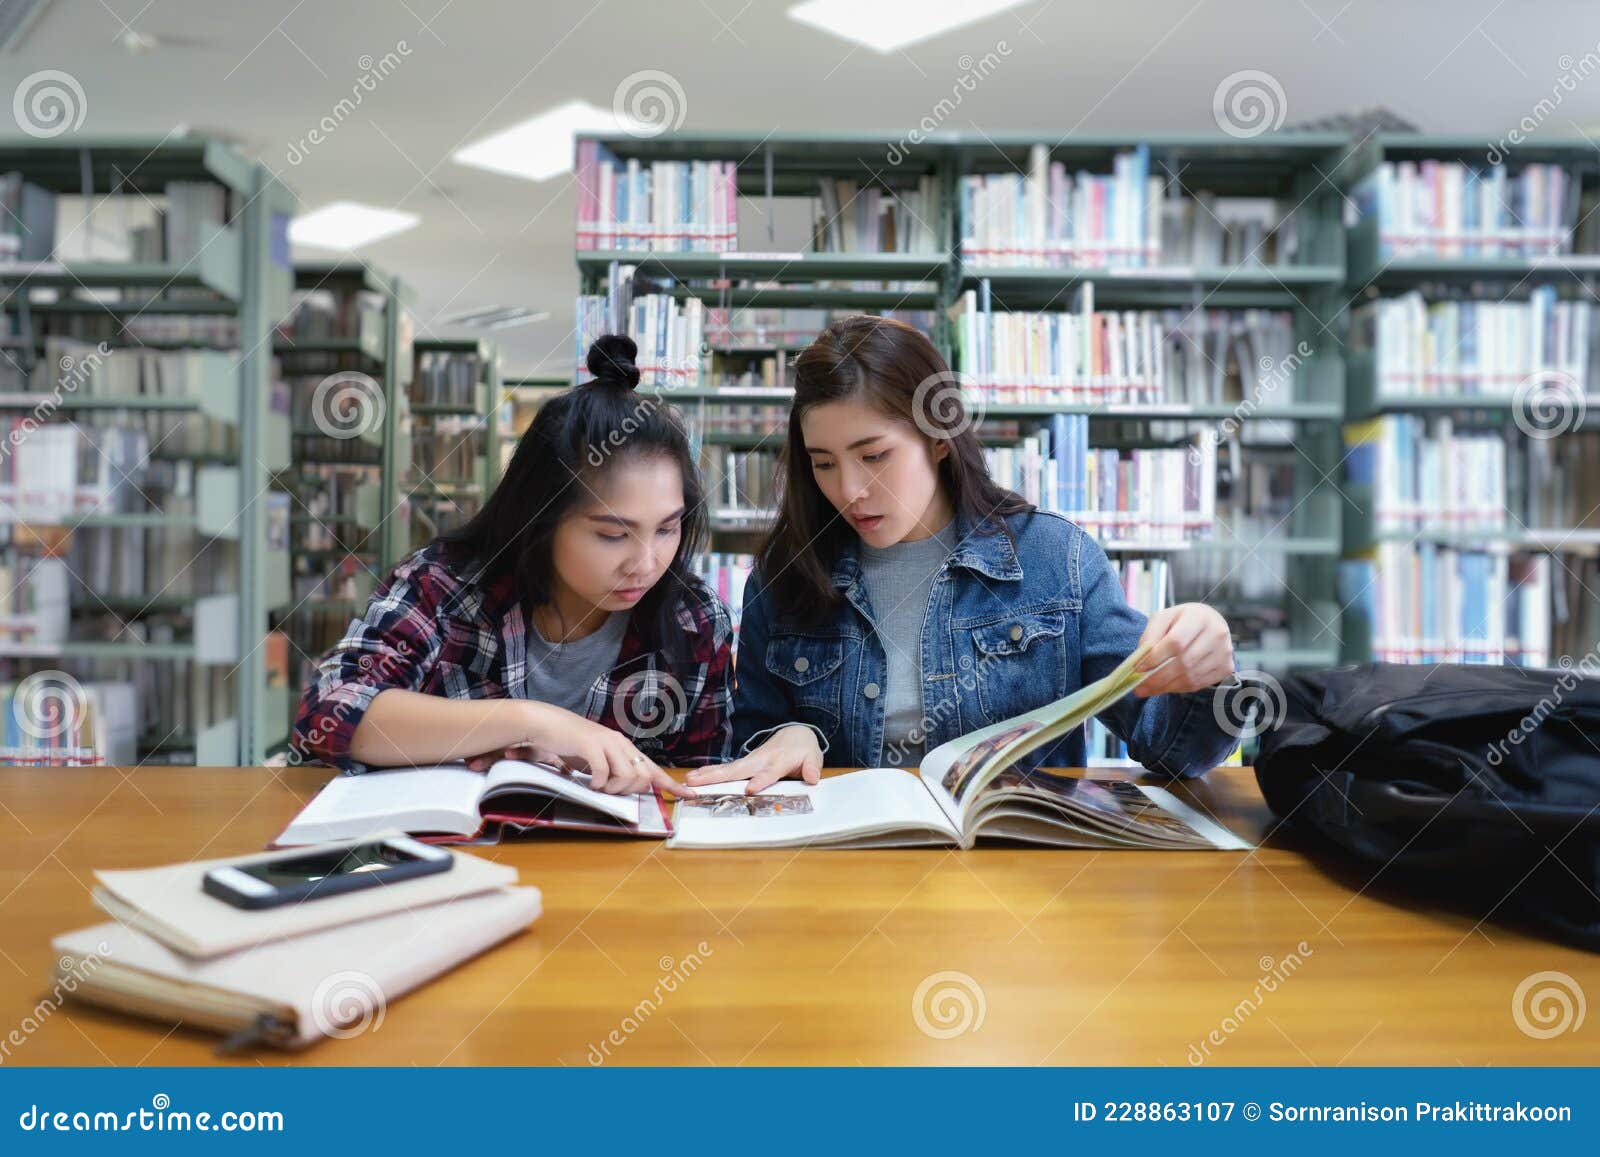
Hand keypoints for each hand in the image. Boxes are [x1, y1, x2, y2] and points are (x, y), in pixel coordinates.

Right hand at [465, 702, 693, 798]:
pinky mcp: (592, 744)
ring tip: (597, 785)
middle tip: (608, 789)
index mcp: (624, 748)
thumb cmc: (570, 744)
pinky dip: (598, 783)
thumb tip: (626, 788)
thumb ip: (612, 771)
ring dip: (613, 788)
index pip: (653, 769)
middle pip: (643, 777)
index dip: (672, 784)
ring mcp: (607, 742)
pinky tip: (589, 782)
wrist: (546, 724)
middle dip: (629, 790)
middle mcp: (620, 743)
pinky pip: (605, 773)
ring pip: (628, 776)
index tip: (690, 796)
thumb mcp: (596, 759)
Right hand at [683, 724, 823, 794]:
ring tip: (689, 780)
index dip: (760, 781)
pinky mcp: (744, 764)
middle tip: (697, 782)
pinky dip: (709, 773)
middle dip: (718, 777)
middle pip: (738, 770)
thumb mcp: (813, 757)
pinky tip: (693, 777)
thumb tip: (812, 778)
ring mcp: (750, 761)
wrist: (794, 734)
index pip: (769, 773)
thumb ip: (812, 767)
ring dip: (707, 775)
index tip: (749, 790)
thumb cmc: (803, 749)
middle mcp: (760, 760)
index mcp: (778, 761)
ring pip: (727, 769)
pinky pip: (726, 770)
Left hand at [1132, 603, 1233, 697]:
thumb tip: (1140, 662)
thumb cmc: (1181, 621)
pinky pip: (1198, 684)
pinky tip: (1166, 686)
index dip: (1155, 658)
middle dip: (1158, 677)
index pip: (1176, 642)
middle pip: (1184, 662)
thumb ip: (1150, 636)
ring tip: (1149, 688)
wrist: (1210, 623)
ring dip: (1166, 686)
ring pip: (1191, 677)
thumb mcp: (1162, 619)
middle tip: (1139, 687)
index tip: (1138, 669)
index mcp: (1199, 617)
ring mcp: (1224, 653)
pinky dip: (1178, 688)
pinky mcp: (1226, 668)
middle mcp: (1217, 634)